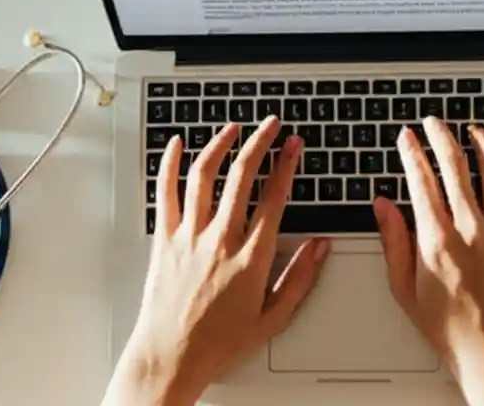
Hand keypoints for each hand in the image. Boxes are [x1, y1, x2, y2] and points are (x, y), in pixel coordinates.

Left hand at [102, 116, 330, 405]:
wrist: (170, 357)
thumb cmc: (219, 343)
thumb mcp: (273, 317)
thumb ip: (300, 278)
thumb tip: (320, 246)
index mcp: (251, 258)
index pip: (274, 197)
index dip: (286, 164)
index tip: (293, 146)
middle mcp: (220, 240)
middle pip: (242, 176)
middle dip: (260, 143)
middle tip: (271, 126)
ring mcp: (189, 237)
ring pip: (204, 176)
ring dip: (220, 145)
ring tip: (232, 128)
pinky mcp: (163, 240)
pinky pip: (165, 192)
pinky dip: (168, 163)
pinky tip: (175, 145)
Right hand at [374, 117, 483, 405]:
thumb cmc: (448, 326)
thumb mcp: (404, 287)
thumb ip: (393, 241)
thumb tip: (383, 205)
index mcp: (437, 241)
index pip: (421, 181)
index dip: (411, 152)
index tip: (406, 138)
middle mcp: (472, 231)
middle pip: (456, 167)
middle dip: (441, 137)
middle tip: (433, 123)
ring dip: (482, 144)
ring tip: (472, 130)